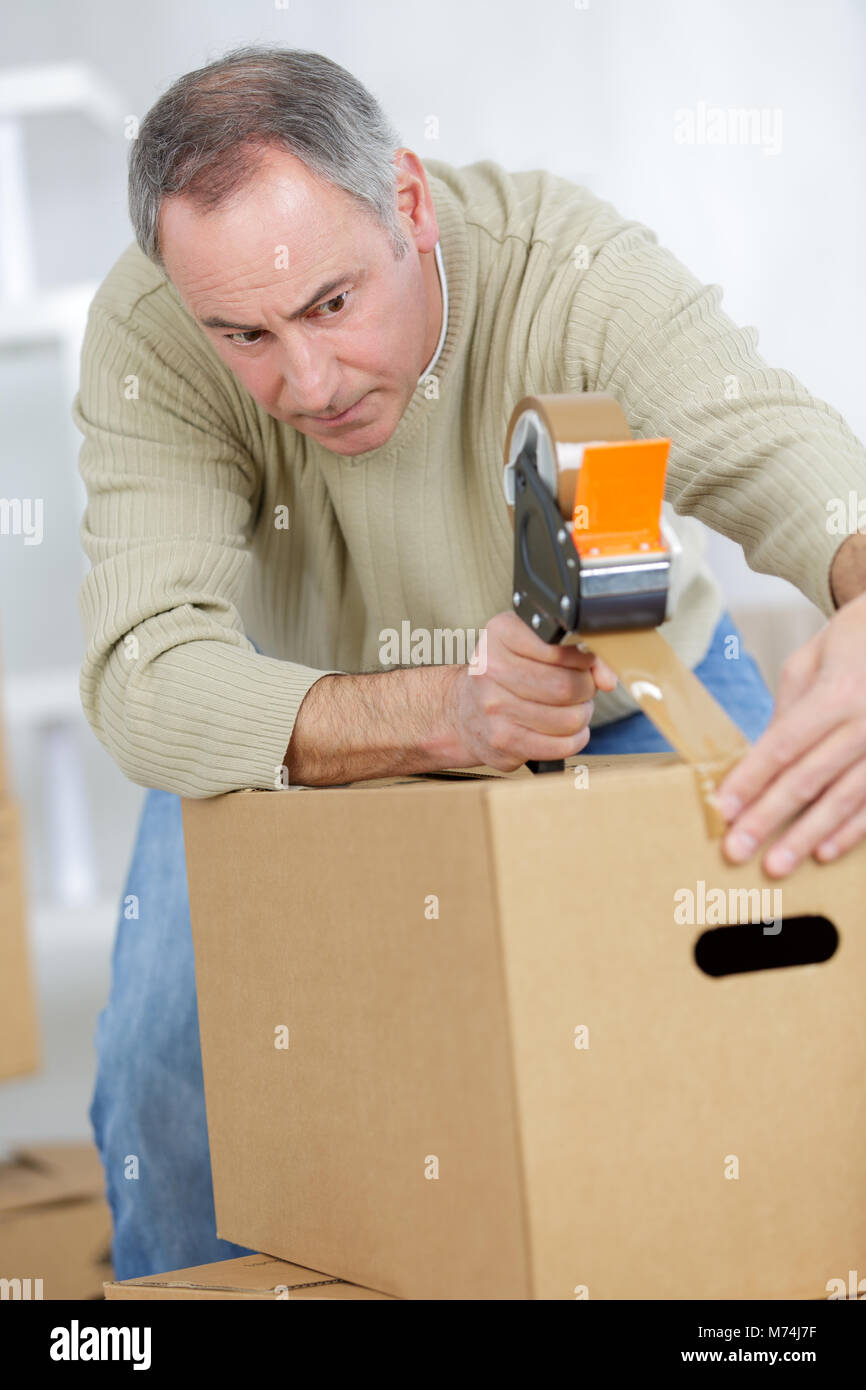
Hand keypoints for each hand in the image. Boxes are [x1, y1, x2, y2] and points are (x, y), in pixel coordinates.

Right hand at [444, 610, 617, 771]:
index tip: (585, 662)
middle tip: (579, 689)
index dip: (583, 657)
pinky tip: (564, 731)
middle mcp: (491, 669)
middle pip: (566, 686)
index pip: (559, 646)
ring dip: (581, 716)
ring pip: (569, 718)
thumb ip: (578, 651)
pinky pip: (562, 746)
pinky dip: (574, 739)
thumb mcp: (533, 646)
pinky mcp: (502, 743)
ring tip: (570, 709)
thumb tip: (608, 677)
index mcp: (500, 634)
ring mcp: (493, 709)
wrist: (464, 710)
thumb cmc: (507, 675)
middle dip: (585, 690)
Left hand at [716, 589, 865, 876]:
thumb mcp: (811, 661)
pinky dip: (852, 830)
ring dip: (807, 835)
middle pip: (807, 778)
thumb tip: (762, 757)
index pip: (783, 745)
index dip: (751, 779)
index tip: (723, 808)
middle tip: (737, 849)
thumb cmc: (855, 642)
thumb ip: (788, 710)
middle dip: (769, 817)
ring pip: (843, 799)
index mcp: (837, 692)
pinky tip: (824, 851)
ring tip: (777, 864)